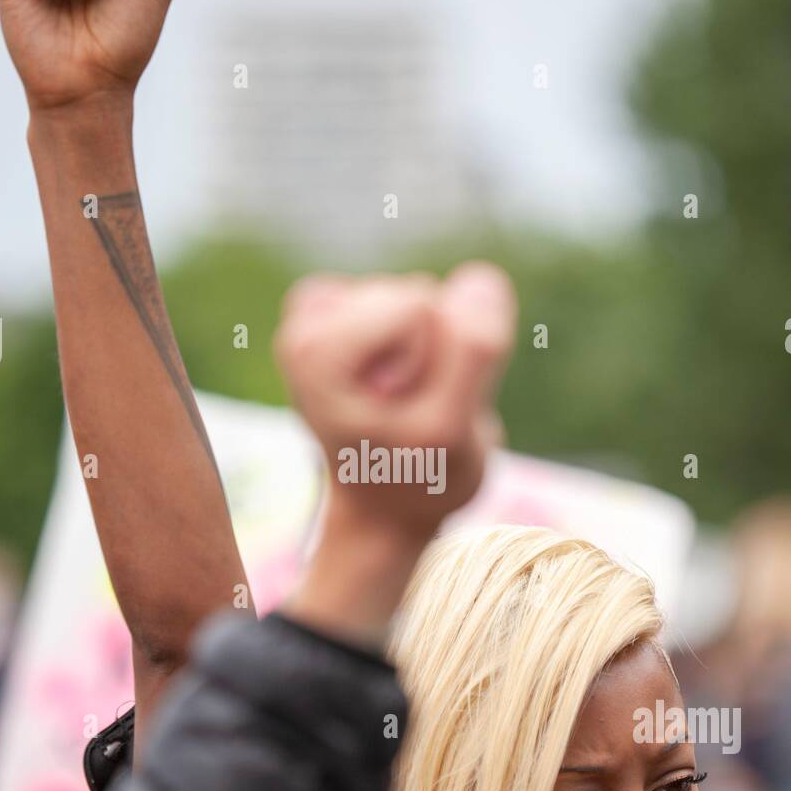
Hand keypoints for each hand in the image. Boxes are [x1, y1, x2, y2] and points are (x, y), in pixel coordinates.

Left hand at [273, 263, 517, 539]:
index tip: (412, 410)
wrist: (387, 511)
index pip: (417, 308)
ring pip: (431, 298)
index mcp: (314, 352)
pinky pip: (433, 299)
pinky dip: (435, 343)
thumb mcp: (451, 431)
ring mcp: (331, 319)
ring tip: (410, 406)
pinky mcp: (357, 313)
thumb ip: (473, 352)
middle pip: (422, 295)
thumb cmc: (418, 479)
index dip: (436, 361)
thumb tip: (481, 279)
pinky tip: (409, 385)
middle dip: (437, 353)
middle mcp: (308, 326)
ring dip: (436, 356)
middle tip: (414, 411)